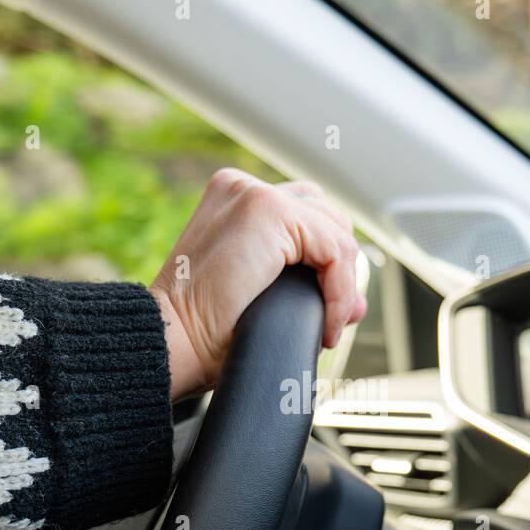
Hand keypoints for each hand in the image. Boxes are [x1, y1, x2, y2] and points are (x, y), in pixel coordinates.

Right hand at [150, 168, 366, 399]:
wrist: (172, 342)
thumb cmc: (202, 333)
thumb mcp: (261, 301)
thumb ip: (307, 290)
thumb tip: (357, 304)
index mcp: (233, 200)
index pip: (305, 215)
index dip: (327, 263)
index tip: (326, 312)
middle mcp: (241, 188)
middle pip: (326, 215)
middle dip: (338, 269)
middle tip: (332, 318)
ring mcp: (254, 194)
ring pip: (336, 231)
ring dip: (341, 284)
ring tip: (326, 326)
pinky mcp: (269, 212)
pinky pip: (335, 249)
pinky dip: (339, 292)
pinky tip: (327, 324)